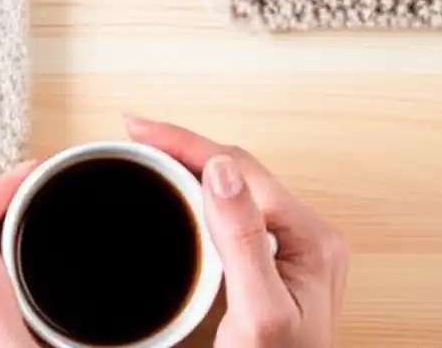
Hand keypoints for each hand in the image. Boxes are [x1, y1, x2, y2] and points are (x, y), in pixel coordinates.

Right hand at [127, 117, 348, 347]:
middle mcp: (304, 234)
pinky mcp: (268, 260)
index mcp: (309, 236)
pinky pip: (228, 211)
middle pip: (233, 168)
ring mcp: (287, 246)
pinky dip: (193, 194)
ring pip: (230, 185)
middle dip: (180, 146)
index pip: (238, 167)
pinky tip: (171, 191)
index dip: (183, 141)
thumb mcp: (258, 311)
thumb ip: (242, 241)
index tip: (137, 129)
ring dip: (186, 165)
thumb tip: (220, 170)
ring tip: (145, 153)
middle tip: (132, 135)